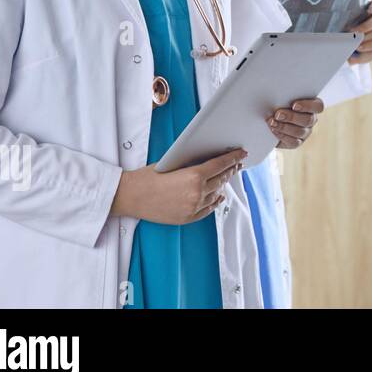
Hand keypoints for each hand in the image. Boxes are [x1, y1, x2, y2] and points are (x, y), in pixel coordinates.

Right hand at [110, 148, 246, 224]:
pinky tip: (219, 196)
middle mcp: (197, 193)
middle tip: (237, 164)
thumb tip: (207, 160)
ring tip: (227, 177)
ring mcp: (193, 207)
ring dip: (223, 185)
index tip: (241, 154)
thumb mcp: (172, 164)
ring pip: (216, 194)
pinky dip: (215, 201)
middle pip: (221, 179)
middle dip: (230, 170)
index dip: (233, 158)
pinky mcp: (187, 217)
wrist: (130, 197)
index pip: (221, 165)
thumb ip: (191, 164)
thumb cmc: (147, 178)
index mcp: (193, 176)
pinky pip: (208, 209)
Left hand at [267, 97, 323, 148]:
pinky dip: (282, 136)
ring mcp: (306, 132)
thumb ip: (284, 97)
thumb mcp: (280, 99)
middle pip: (308, 120)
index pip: (318, 106)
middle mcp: (311, 119)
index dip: (308, 106)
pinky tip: (274, 130)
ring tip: (272, 122)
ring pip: (300, 132)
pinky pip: (293, 142)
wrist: (268, 120)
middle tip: (278, 114)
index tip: (294, 105)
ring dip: (284, 127)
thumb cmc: (276, 104)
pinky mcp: (297, 142)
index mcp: (312, 106)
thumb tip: (277, 98)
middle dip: (292, 117)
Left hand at [345, 0, 371, 64]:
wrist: (345, 50)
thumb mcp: (343, 26)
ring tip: (355, 43)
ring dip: (365, 38)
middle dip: (364, 27)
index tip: (369, 10)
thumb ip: (347, 21)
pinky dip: (368, 46)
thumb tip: (347, 24)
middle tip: (352, 33)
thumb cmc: (345, 35)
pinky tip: (359, 48)